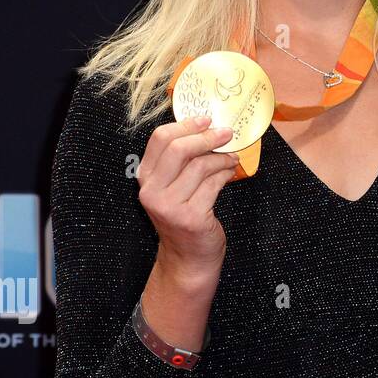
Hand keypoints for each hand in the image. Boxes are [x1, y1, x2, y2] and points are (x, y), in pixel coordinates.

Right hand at [136, 115, 238, 281]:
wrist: (189, 257)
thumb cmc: (185, 216)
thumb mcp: (175, 187)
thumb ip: (182, 162)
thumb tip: (208, 129)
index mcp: (146, 178)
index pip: (160, 139)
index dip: (186, 125)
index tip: (206, 120)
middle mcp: (152, 191)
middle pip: (179, 149)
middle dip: (207, 137)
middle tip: (226, 133)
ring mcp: (170, 206)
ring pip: (200, 166)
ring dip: (222, 158)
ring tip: (231, 158)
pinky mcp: (191, 217)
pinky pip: (214, 184)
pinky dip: (225, 175)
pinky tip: (229, 174)